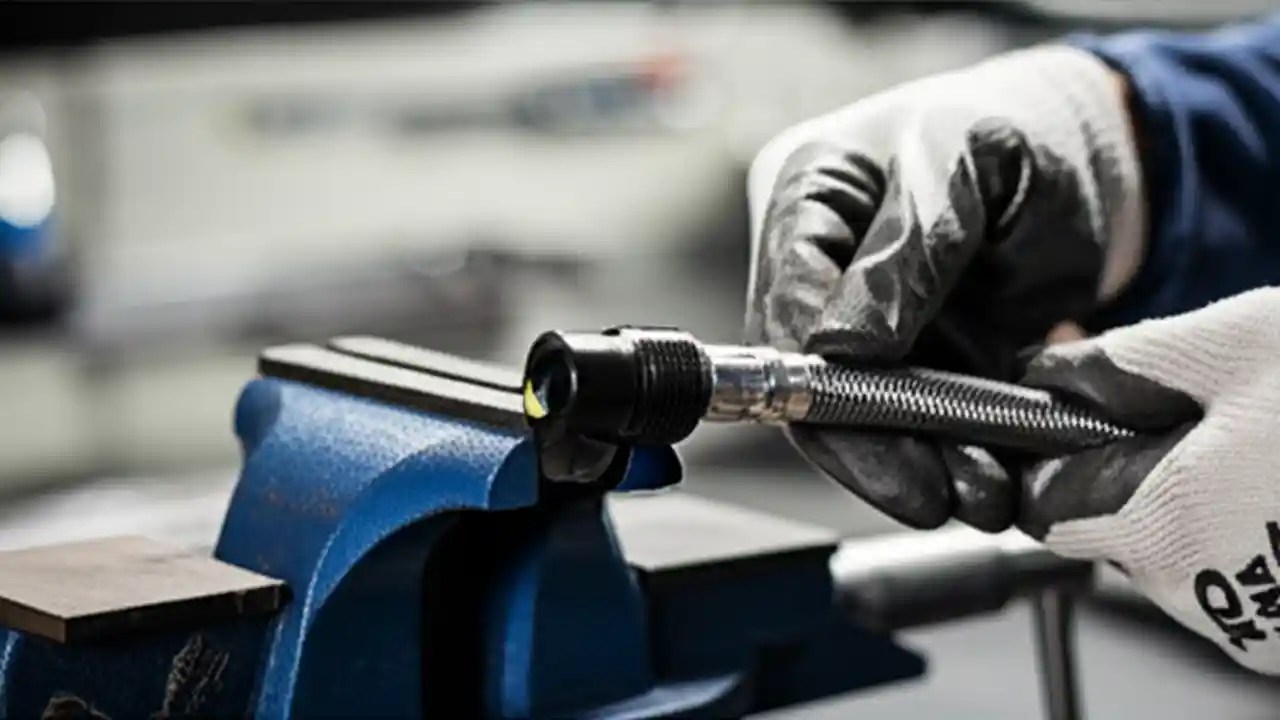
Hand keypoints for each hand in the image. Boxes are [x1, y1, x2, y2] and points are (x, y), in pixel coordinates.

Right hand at [744, 46, 1143, 529]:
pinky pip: (927, 426)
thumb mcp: (963, 162)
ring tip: (980, 495)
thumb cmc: (1012, 129)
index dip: (811, 365)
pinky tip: (995, 481)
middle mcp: (825, 275)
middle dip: (867, 444)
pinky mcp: (925, 367)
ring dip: (919, 465)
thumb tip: (843, 344)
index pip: (785, 300)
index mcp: (809, 203)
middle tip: (922, 491)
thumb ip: (907, 248)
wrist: (1086, 160)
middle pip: (814, 376)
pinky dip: (959, 458)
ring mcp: (873, 328)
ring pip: (869, 416)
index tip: (857, 408)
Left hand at [1019, 288, 1279, 673]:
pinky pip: (1245, 582)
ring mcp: (1260, 628)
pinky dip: (1257, 539)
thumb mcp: (1238, 345)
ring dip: (1206, 508)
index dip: (1060, 459)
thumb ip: (1130, 361)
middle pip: (1119, 535)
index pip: (1048, 509)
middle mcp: (1201, 595)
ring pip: (1184, 559)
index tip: (1092, 424)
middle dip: (1146, 476)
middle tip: (1220, 424)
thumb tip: (1057, 369)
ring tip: (1272, 455)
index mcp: (1163, 526)